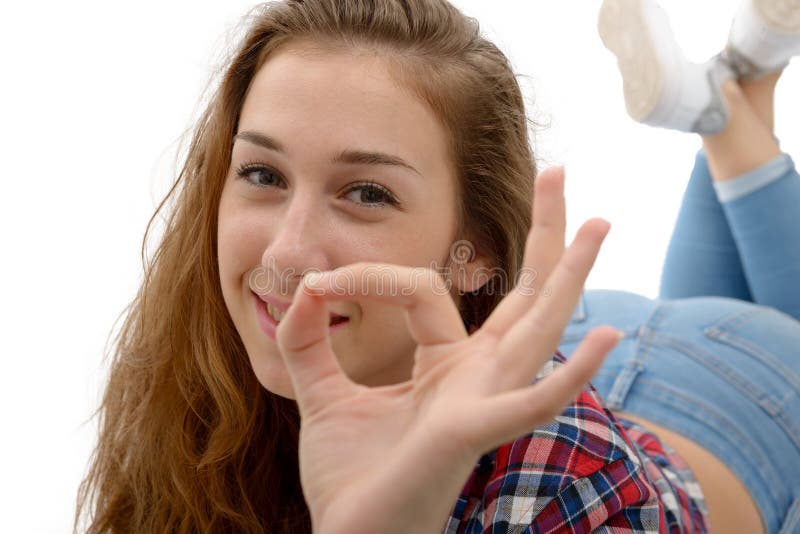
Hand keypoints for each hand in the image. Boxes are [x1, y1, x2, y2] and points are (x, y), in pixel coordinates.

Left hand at [275, 167, 619, 533]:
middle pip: (524, 296)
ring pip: (540, 331)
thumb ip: (309, 340)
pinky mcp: (472, 434)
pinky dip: (571, 376)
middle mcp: (477, 378)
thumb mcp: (321, 393)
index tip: (319, 283)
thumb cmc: (351, 478)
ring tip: (600, 225)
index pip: (424, 289)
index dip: (370, 274)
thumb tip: (303, 286)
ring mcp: (483, 403)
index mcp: (446, 366)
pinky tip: (607, 338)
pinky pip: (531, 405)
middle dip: (544, 235)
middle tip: (559, 172)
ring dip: (571, 278)